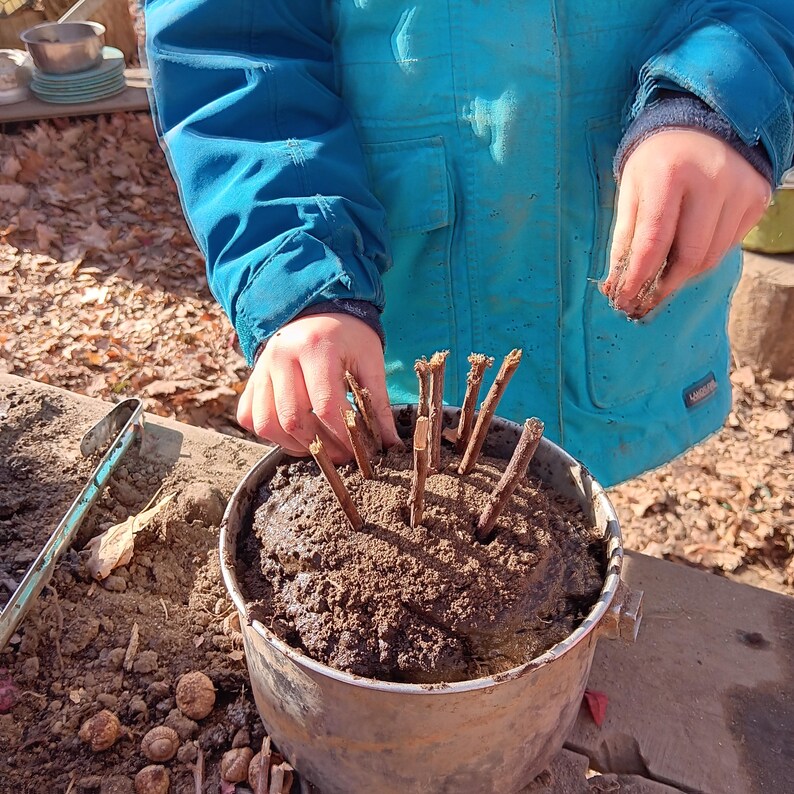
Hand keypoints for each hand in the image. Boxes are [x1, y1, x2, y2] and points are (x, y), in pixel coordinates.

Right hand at [236, 313, 399, 462]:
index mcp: (315, 348)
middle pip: (293, 419)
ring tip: (320, 446)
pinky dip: (271, 434)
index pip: (326, 406)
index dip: (343, 436)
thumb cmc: (348, 336)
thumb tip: (390, 444)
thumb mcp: (370, 361)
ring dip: (294, 445)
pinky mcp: (251, 379)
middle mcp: (281, 356)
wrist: (318, 310)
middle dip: (321, 446)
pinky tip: (296, 434)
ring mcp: (261, 368)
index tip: (359, 451)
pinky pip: (249, 417)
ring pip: (267, 424)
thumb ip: (378, 403)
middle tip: (342, 455)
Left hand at [603, 129, 771, 317]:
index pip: (653, 242)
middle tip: (645, 299)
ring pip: (711, 257)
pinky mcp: (757, 198)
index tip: (625, 300)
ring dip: (683, 275)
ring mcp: (740, 189)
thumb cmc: (658, 160)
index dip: (638, 278)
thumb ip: (625, 237)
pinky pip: (729, 245)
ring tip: (663, 276)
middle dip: (663, 286)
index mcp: (670, 174)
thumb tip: (619, 285)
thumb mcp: (631, 189)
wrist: (703, 123)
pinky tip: (689, 248)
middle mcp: (711, 180)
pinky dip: (705, 256)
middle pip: (689, 256)